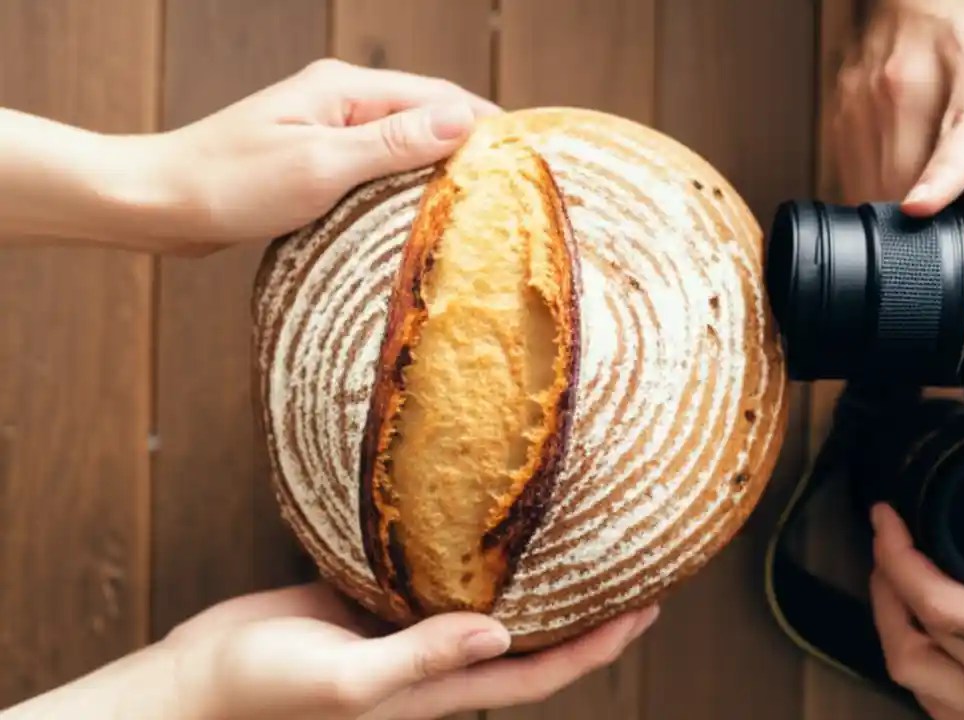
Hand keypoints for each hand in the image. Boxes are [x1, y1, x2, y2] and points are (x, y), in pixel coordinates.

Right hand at [3, 583, 656, 719]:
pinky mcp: (373, 602)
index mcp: (441, 690)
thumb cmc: (267, 690)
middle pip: (529, 639)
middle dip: (584, 612)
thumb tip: (499, 634)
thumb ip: (418, 662)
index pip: (540, 672)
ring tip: (573, 535)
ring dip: (533, 580)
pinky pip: (436, 578)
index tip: (648, 608)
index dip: (598, 648)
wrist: (200, 678)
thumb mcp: (345, 681)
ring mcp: (405, 631)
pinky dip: (469, 555)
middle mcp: (435, 662)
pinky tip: (483, 519)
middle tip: (629, 565)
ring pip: (488, 605)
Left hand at [151, 59, 500, 252]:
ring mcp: (325, 131)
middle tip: (512, 184)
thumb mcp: (320, 165)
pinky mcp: (313, 162)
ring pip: (401, 144)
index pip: (436, 96)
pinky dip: (404, 184)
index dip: (484, 122)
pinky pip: (375, 167)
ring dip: (437, 167)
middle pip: (423, 116)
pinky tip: (420, 212)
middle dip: (467, 144)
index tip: (526, 153)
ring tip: (478, 202)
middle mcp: (339, 102)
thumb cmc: (230, 183)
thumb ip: (391, 143)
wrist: (156, 202)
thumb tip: (460, 121)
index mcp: (344, 90)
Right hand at [831, 0, 963, 214]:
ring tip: (925, 216)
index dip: (943, 174)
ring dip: (896, 206)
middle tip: (956, 240)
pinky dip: (872, 184)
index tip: (923, 207)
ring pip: (872, 173)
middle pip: (907, 171)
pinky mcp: (846, 95)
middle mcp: (919, 72)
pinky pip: (849, 160)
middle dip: (928, 218)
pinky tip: (896, 187)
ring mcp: (875, 84)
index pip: (961, 127)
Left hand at [869, 445, 963, 718]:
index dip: (897, 557)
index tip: (887, 518)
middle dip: (885, 582)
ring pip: (913, 681)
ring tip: (895, 584)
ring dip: (892, 630)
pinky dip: (917, 668)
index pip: (938, 604)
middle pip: (909, 642)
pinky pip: (937, 708)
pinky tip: (927, 639)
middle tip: (887, 540)